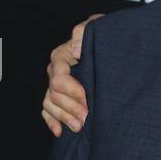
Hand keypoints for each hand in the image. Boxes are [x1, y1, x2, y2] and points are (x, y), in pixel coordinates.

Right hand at [41, 14, 101, 136]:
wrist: (113, 45)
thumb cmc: (105, 36)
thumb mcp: (98, 28)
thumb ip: (84, 32)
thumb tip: (75, 50)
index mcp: (62, 55)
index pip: (58, 77)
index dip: (72, 91)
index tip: (88, 99)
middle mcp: (56, 71)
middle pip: (54, 94)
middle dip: (70, 107)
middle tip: (87, 118)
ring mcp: (57, 84)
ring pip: (50, 104)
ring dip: (63, 117)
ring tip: (80, 127)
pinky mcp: (60, 95)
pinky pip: (47, 110)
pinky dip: (52, 122)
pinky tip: (60, 132)